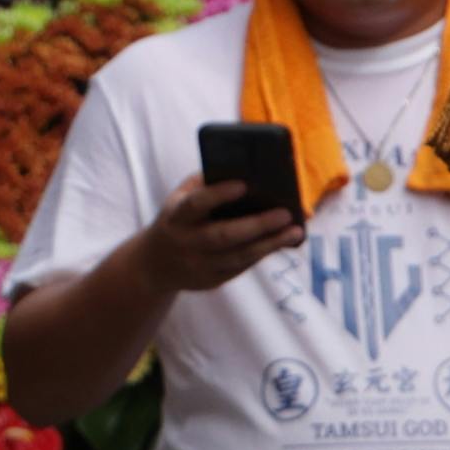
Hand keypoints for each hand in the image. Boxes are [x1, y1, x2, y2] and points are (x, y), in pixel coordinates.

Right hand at [135, 178, 304, 299]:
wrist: (153, 265)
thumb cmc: (180, 218)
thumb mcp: (182, 197)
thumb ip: (208, 182)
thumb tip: (251, 167)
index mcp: (176, 216)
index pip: (195, 204)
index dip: (217, 194)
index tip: (244, 184)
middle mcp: (185, 243)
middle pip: (222, 236)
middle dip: (256, 225)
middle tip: (285, 213)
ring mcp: (196, 266)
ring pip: (236, 257)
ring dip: (269, 244)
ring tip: (295, 231)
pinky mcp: (209, 282)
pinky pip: (240, 268)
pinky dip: (263, 254)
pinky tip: (282, 242)